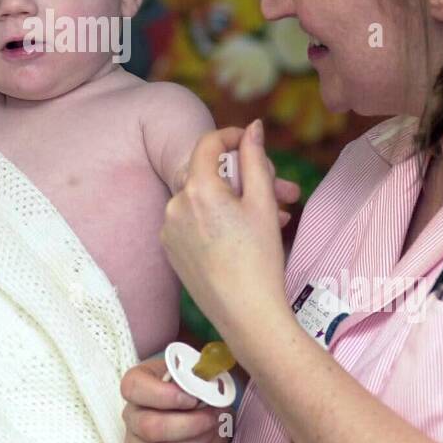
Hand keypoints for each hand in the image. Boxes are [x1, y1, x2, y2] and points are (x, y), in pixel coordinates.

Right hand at [121, 358, 229, 442]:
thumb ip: (193, 378)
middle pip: (150, 427)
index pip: (133, 387)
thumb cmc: (192, 393)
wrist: (200, 415)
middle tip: (211, 418)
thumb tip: (203, 387)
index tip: (192, 398)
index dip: (164, 395)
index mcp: (136, 386)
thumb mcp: (192, 377)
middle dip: (189, 425)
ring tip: (211, 432)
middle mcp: (132, 416)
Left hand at [161, 121, 297, 346]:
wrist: (246, 315)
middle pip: (206, 173)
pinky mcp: (169, 249)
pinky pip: (191, 221)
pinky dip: (213, 220)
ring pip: (201, 199)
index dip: (231, 136)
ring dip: (230, 200)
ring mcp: (168, 229)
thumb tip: (252, 127)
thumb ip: (256, 159)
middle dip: (239, 176)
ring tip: (267, 218)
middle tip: (274, 191)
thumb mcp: (263, 204)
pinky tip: (240, 236)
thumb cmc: (260, 260)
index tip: (250, 142)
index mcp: (198, 189)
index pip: (208, 144)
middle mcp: (175, 205)